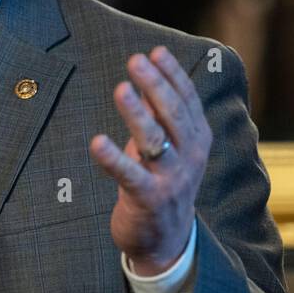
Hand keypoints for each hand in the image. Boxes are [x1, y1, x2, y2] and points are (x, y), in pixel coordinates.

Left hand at [89, 46, 211, 274]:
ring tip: (122, 89)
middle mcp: (188, 156)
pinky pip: (129, 174)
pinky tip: (96, 142)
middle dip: (154, 85)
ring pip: (154, 140)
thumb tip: (147, 77)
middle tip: (135, 61)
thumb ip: (162, 118)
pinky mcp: (148, 198)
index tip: (156, 51)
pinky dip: (112, 158)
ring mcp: (170, 178)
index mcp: (197, 140)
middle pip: (172, 114)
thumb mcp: (170, 149)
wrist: (166, 241)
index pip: (187, 101)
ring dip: (138, 113)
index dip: (173, 75)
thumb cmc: (162, 184)